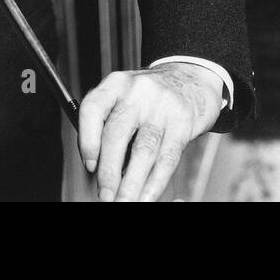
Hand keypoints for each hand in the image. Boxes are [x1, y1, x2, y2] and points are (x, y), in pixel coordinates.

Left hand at [77, 61, 222, 201]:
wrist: (191, 78)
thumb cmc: (149, 96)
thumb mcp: (124, 95)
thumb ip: (108, 123)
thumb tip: (96, 166)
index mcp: (115, 84)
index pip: (93, 108)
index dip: (87, 139)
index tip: (89, 166)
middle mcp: (136, 92)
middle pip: (117, 134)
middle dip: (109, 171)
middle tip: (104, 195)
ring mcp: (162, 106)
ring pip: (143, 151)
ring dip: (131, 183)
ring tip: (123, 202)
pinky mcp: (183, 123)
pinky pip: (167, 158)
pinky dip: (155, 183)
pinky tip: (147, 196)